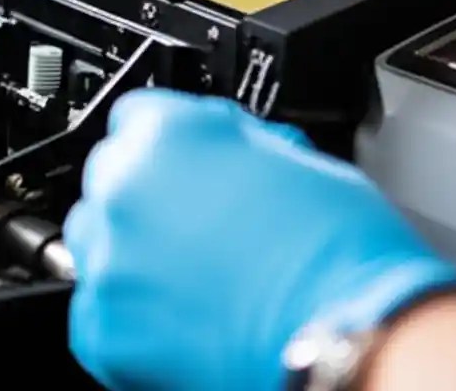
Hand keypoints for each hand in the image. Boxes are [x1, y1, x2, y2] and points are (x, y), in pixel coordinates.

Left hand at [64, 89, 455, 390]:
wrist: (359, 334)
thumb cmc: (344, 249)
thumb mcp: (290, 155)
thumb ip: (227, 146)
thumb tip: (215, 154)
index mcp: (165, 134)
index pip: (135, 120)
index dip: (169, 149)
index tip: (183, 171)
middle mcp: (122, 189)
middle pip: (111, 183)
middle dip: (147, 204)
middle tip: (200, 235)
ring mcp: (107, 260)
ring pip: (96, 246)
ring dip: (132, 257)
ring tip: (197, 283)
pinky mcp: (101, 327)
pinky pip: (98, 313)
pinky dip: (133, 321)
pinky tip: (187, 324)